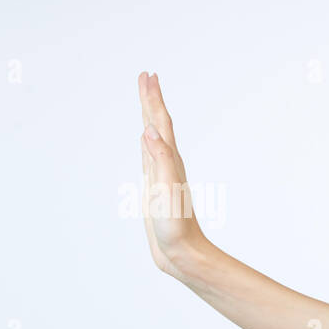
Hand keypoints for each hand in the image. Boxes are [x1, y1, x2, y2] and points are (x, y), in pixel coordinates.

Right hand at [138, 71, 206, 274]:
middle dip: (150, 100)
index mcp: (170, 162)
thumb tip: (150, 132)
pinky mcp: (156, 188)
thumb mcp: (167, 192)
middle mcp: (168, 164)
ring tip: (145, 99)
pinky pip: (149, 157)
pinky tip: (144, 140)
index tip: (148, 76)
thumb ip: (160, 161)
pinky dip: (145, 143)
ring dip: (149, 117)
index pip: (160, 123)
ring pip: (154, 138)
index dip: (153, 99)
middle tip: (145, 76)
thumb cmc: (177, 226)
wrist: (183, 252)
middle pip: (158, 125)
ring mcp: (162, 175)